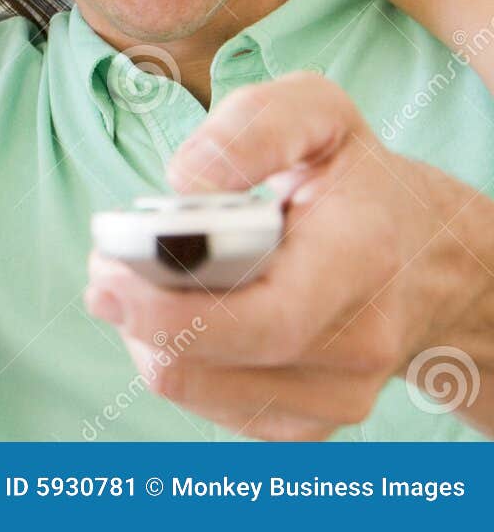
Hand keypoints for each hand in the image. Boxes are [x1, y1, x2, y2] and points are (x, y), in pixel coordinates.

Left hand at [84, 72, 487, 439]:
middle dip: (139, 315)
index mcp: (362, 258)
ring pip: (198, 387)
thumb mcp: (318, 113)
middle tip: (105, 265)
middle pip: (216, 360)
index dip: (173, 312)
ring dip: (147, 335)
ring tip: (144, 277)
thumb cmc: (355, 178)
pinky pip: (210, 405)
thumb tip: (187, 182)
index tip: (105, 277)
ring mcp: (340, 394)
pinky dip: (176, 357)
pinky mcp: (309, 421)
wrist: (430, 257)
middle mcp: (361, 341)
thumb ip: (254, 125)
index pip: (267, 320)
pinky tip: (181, 311)